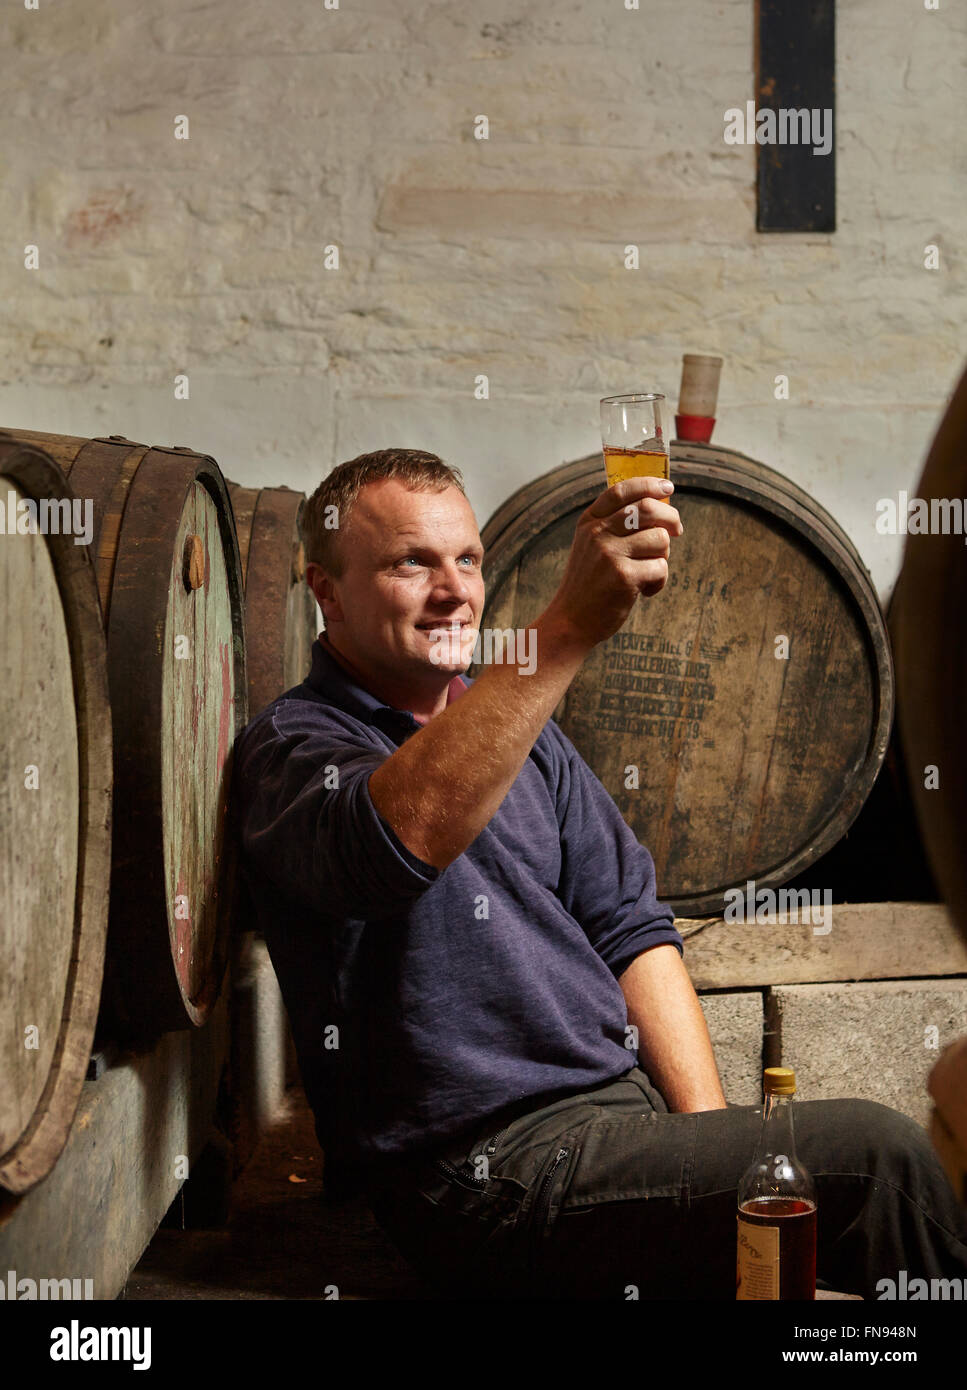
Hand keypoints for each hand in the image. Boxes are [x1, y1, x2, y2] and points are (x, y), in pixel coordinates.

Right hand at [542, 476, 682, 650]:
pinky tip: (644, 590)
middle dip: (671, 517)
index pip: (621, 491)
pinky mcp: (623, 576)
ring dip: (663, 556)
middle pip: (648, 509)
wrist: (571, 620)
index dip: (648, 484)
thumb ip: (614, 526)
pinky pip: (661, 567)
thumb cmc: (589, 584)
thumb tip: (660, 508)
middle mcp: (597, 534)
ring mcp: (609, 553)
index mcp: (589, 522)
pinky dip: (659, 581)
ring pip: (660, 539)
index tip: (667, 487)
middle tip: (677, 529)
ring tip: (649, 571)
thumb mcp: (591, 547)